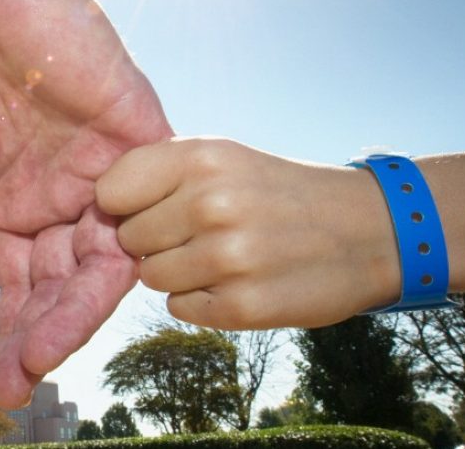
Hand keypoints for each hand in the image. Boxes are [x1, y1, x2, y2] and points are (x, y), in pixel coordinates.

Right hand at [0, 0, 170, 407]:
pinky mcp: (137, 130)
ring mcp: (105, 167)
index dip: (16, 334)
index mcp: (21, 206)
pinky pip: (154, 194)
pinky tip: (104, 280)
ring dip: (81, 302)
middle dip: (47, 331)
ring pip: (111, 253)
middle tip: (24, 373)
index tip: (4, 384)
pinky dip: (136, 235)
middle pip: (70, 282)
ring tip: (47, 345)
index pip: (27, 286)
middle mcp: (68, 196)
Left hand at [96, 138, 400, 329]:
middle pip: (128, 238)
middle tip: (199, 231)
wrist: (364, 230)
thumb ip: (162, 171)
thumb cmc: (279, 190)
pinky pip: (179, 307)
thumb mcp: (225, 156)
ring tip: (222, 254)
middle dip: (154, 239)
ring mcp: (227, 258)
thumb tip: (101, 203)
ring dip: (177, 271)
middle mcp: (211, 204)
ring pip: (150, 277)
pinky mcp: (241, 307)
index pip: (111, 190)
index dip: (124, 202)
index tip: (148, 205)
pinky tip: (238, 280)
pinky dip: (202, 299)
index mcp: (202, 158)